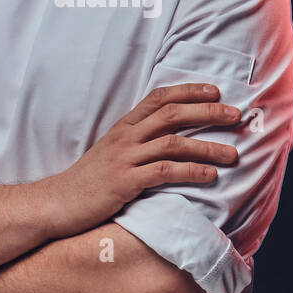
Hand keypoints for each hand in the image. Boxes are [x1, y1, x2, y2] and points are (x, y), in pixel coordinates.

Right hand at [40, 82, 240, 237]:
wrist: (57, 202)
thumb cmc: (88, 180)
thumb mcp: (111, 151)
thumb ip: (137, 139)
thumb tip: (169, 135)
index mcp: (123, 126)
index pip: (159, 97)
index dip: (189, 91)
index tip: (215, 90)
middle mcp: (125, 137)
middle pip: (172, 114)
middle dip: (208, 111)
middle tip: (235, 114)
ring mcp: (124, 159)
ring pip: (174, 143)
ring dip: (207, 146)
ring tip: (233, 153)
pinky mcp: (125, 182)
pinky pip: (164, 172)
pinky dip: (191, 172)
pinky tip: (210, 176)